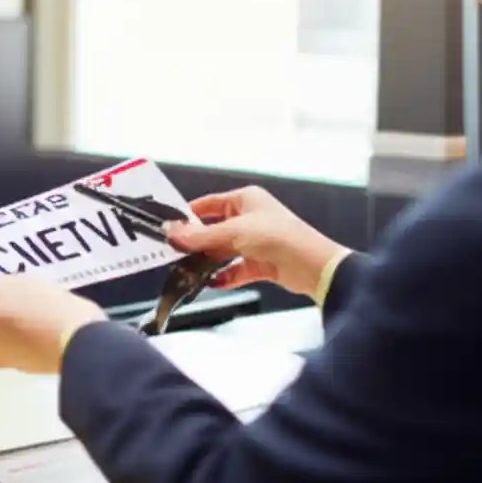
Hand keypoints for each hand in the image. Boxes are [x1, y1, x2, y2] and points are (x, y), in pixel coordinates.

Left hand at [0, 276, 105, 373]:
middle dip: (2, 312)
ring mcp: (12, 364)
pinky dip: (34, 334)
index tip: (5, 289)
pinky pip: (27, 345)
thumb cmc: (34, 307)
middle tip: (25, 294)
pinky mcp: (34, 368)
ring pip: (8, 336)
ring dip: (19, 322)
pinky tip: (49, 321)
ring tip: (41, 305)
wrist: (79, 340)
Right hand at [166, 185, 349, 297]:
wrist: (312, 266)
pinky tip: (211, 283)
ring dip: (208, 261)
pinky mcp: (261, 263)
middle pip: (214, 229)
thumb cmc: (278, 237)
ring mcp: (256, 241)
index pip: (209, 204)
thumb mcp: (234, 232)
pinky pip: (236, 269)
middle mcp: (250, 218)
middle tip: (173, 253)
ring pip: (224, 250)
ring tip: (187, 271)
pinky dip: (224, 276)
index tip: (169, 227)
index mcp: (245, 199)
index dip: (189, 215)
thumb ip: (201, 236)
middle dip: (196, 242)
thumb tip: (172, 232)